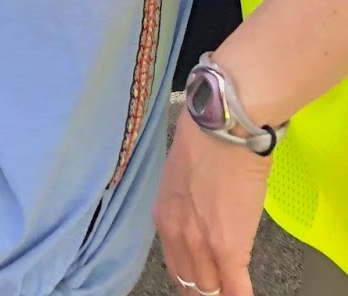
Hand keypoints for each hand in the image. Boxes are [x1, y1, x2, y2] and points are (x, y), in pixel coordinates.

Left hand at [153, 111, 271, 295]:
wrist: (224, 130)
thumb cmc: (206, 142)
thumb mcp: (182, 179)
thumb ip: (187, 207)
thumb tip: (203, 219)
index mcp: (164, 218)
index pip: (176, 266)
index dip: (192, 279)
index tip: (203, 282)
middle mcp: (176, 236)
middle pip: (192, 283)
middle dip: (206, 290)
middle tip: (220, 287)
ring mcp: (202, 246)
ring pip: (210, 290)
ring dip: (222, 292)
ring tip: (232, 289)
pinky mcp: (229, 250)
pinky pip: (236, 290)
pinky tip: (245, 295)